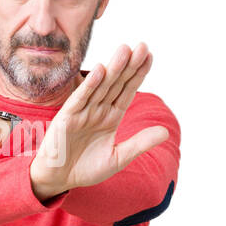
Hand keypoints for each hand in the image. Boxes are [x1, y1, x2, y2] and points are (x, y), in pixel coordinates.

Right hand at [29, 43, 169, 200]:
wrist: (58, 180)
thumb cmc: (86, 168)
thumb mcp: (118, 157)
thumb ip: (140, 143)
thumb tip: (166, 132)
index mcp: (111, 118)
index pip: (127, 91)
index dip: (138, 74)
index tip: (149, 56)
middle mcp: (98, 110)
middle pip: (117, 83)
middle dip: (130, 65)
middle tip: (142, 46)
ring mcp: (82, 112)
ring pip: (101, 86)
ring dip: (114, 68)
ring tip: (125, 50)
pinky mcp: (67, 118)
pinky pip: (81, 99)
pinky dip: (91, 85)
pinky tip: (102, 70)